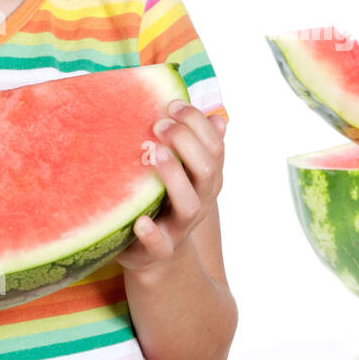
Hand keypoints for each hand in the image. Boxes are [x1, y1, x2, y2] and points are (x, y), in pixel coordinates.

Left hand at [118, 100, 226, 273]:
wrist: (158, 255)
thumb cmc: (166, 201)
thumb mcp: (184, 173)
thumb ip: (197, 146)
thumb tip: (218, 118)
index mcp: (207, 179)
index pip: (215, 147)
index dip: (197, 123)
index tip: (172, 104)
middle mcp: (200, 201)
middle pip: (208, 172)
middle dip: (187, 143)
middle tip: (159, 125)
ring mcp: (181, 226)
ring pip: (190, 205)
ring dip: (174, 177)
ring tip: (154, 153)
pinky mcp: (159, 249)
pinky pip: (161, 245)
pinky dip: (152, 234)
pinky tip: (140, 221)